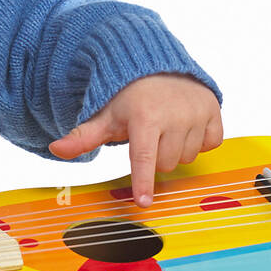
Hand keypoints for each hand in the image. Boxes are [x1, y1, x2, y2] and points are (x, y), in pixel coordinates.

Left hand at [48, 73, 222, 207]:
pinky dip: (199, 140)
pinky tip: (186, 126)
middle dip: (156, 157)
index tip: (144, 202)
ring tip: (167, 128)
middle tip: (149, 137)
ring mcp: (197, 112)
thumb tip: (56, 149)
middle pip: (166, 164)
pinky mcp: (214, 111)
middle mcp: (174, 114)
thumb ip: (83, 137)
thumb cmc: (128, 99)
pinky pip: (211, 144)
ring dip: (176, 149)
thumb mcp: (105, 117)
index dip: (143, 181)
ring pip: (188, 157)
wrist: (157, 68)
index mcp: (145, 117)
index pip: (143, 157)